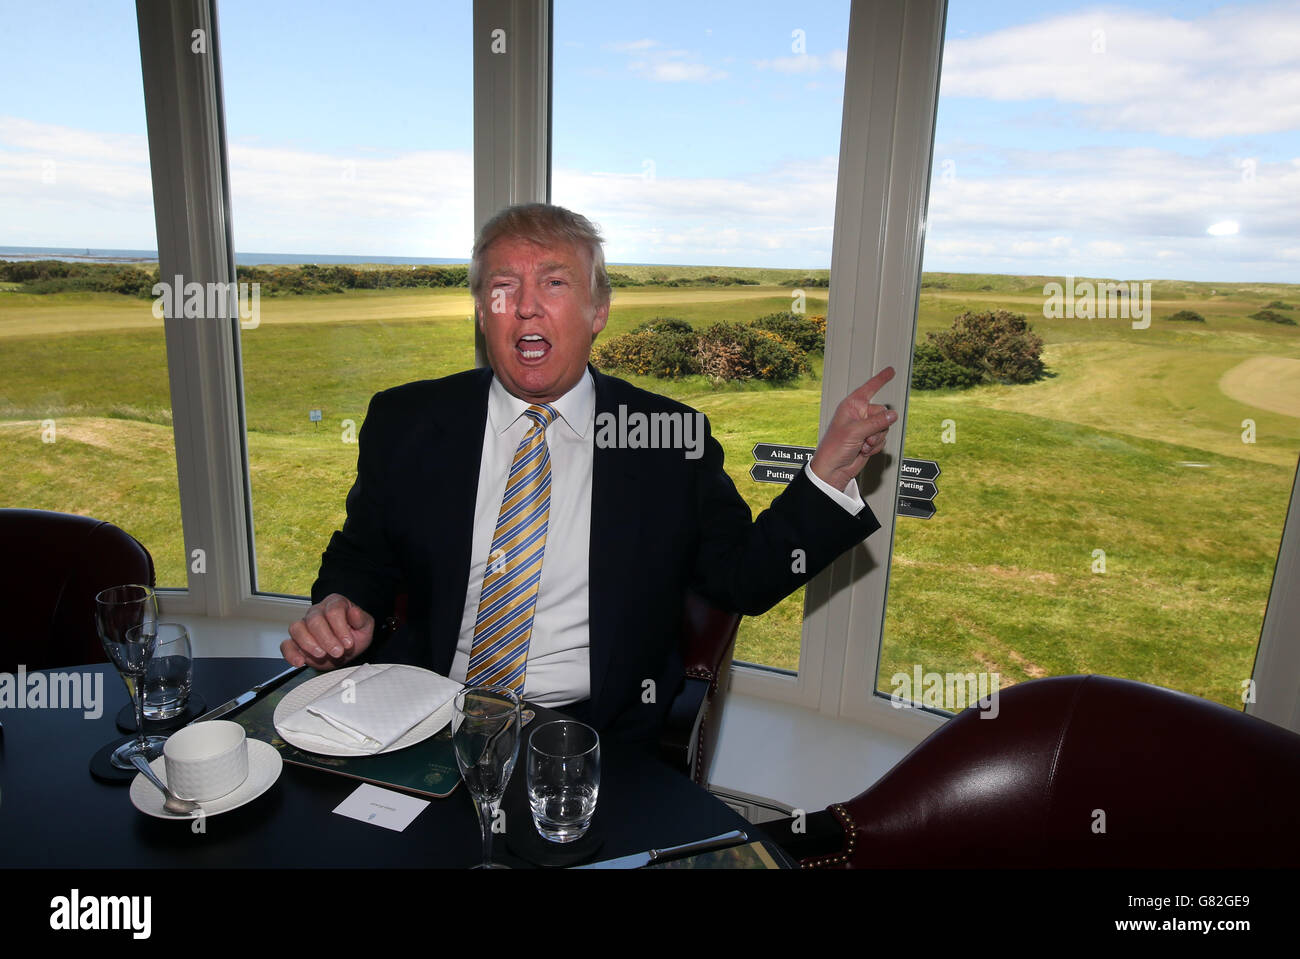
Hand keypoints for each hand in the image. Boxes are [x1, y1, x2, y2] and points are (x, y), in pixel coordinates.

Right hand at [281, 593, 374, 669]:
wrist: (346, 647)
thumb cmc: (355, 634)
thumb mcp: (365, 627)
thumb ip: (361, 619)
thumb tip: (354, 612)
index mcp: (335, 604)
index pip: (333, 610)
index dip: (340, 627)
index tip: (348, 643)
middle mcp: (316, 612)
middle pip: (314, 620)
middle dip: (326, 639)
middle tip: (338, 652)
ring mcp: (303, 625)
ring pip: (296, 628)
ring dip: (308, 644)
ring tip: (321, 655)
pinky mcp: (295, 641)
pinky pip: (286, 644)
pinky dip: (290, 654)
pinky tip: (300, 662)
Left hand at [809, 366, 897, 491]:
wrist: (833, 469)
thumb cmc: (834, 448)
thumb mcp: (856, 431)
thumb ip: (877, 422)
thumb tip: (892, 414)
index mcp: (852, 406)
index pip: (869, 388)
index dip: (881, 379)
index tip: (890, 370)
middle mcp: (859, 415)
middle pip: (882, 413)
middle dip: (877, 428)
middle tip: (865, 437)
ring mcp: (864, 428)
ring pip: (884, 428)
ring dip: (876, 439)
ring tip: (862, 445)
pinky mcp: (869, 440)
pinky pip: (882, 439)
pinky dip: (875, 447)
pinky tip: (863, 451)